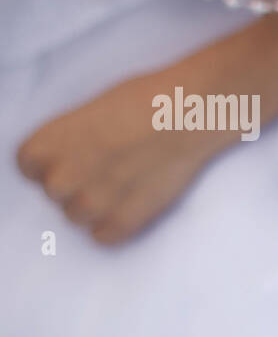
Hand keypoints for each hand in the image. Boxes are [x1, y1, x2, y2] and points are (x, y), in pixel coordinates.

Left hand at [16, 21, 277, 243]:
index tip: (72, 157)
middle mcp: (65, 176)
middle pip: (54, 194)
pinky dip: (113, 226)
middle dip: (75, 184)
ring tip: (121, 186)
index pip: (28, 167)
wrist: (190, 114)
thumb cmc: (147, 99)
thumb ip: (72, 137)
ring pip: (77, 216)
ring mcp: (96, 202)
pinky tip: (129, 205)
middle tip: (105, 169)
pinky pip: (103, 237)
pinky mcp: (126, 219)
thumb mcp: (92, 109)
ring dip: (94, 205)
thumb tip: (73, 156)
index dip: (52, 162)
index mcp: (50, 142)